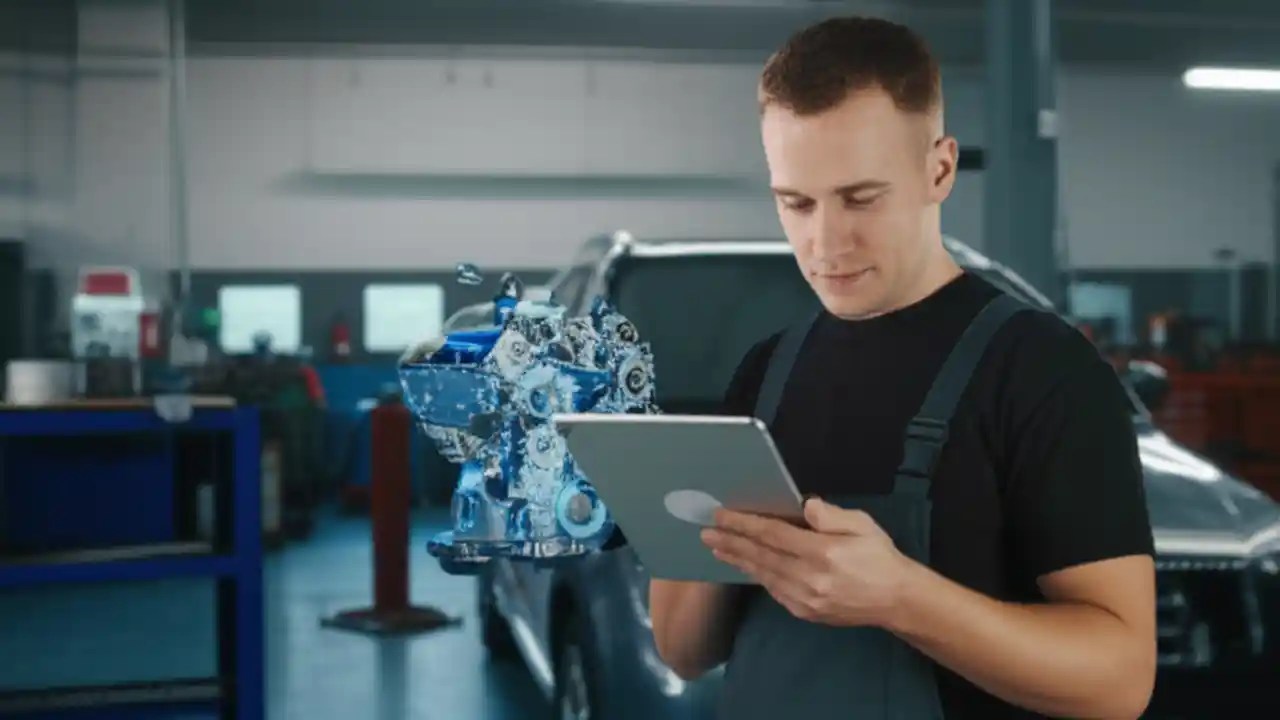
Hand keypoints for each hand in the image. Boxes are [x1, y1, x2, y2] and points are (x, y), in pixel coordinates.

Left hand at [700, 497, 913, 628]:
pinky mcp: (805, 612)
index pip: (773, 534)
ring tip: (718, 549)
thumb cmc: (878, 556)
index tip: (722, 515)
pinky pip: (774, 591)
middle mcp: (809, 578)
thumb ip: (830, 515)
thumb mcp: (862, 524)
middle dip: (731, 543)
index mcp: (822, 552)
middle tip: (706, 533)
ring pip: (763, 575)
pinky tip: (746, 566)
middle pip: (761, 556)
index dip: (744, 524)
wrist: (895, 600)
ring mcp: (805, 599)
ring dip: (738, 560)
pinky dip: (758, 577)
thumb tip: (804, 505)